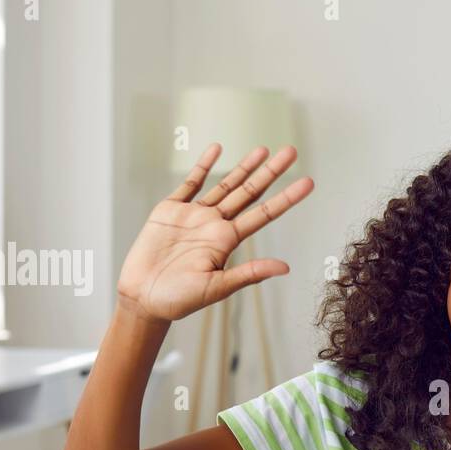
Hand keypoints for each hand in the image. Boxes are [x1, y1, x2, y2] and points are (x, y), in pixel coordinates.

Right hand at [117, 143, 313, 321]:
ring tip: (264, 149)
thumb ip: (249, 273)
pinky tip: (216, 149)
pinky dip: (203, 166)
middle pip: (249, 192)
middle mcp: (215, 225)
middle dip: (270, 172)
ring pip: (225, 184)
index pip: (265, 214)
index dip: (286, 198)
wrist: (142, 298)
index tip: (308, 182)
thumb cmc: (178, 300)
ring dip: (244, 166)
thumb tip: (285, 268)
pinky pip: (190, 183)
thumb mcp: (217, 288)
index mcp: (228, 241)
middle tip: (292, 151)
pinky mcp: (169, 211)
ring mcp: (193, 216)